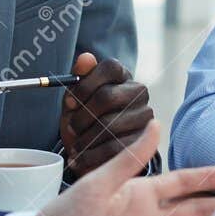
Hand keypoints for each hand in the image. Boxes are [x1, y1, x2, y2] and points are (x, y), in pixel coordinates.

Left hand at [60, 52, 152, 178]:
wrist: (94, 151)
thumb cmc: (84, 119)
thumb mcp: (76, 100)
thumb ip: (79, 79)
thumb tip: (85, 58)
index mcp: (122, 76)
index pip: (110, 67)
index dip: (85, 85)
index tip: (69, 103)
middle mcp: (138, 92)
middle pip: (107, 96)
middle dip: (82, 116)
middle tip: (71, 128)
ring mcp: (145, 115)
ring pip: (109, 124)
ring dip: (85, 138)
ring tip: (76, 145)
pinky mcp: (143, 141)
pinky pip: (113, 147)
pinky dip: (91, 155)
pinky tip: (80, 158)